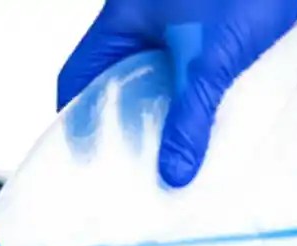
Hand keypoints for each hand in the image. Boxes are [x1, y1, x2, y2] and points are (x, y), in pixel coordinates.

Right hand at [57, 0, 296, 186]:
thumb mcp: (207, 59)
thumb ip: (190, 117)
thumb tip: (175, 172)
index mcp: (123, 21)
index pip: (79, 77)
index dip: (75, 119)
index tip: (85, 160)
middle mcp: (148, 25)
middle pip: (121, 88)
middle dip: (128, 129)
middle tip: (133, 173)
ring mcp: (185, 30)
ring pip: (165, 87)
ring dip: (171, 120)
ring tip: (174, 164)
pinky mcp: (221, 36)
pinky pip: (202, 82)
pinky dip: (205, 107)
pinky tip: (214, 137)